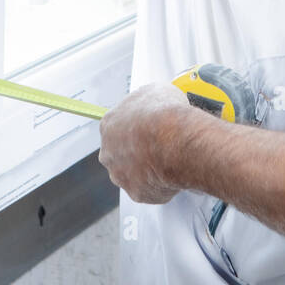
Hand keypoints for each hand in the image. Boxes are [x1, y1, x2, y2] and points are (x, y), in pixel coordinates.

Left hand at [98, 83, 191, 203]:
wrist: (176, 140)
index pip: (118, 128)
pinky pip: (150, 189)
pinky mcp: (137, 193)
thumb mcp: (155, 91)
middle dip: (138, 152)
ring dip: (148, 169)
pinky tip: (173, 173)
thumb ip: (146, 103)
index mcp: (109, 124)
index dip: (136, 128)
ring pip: (133, 174)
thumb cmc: (165, 113)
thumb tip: (152, 103)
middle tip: (159, 146)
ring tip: (170, 160)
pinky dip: (161, 184)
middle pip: (121, 154)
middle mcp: (109, 152)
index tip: (149, 129)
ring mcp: (121, 175)